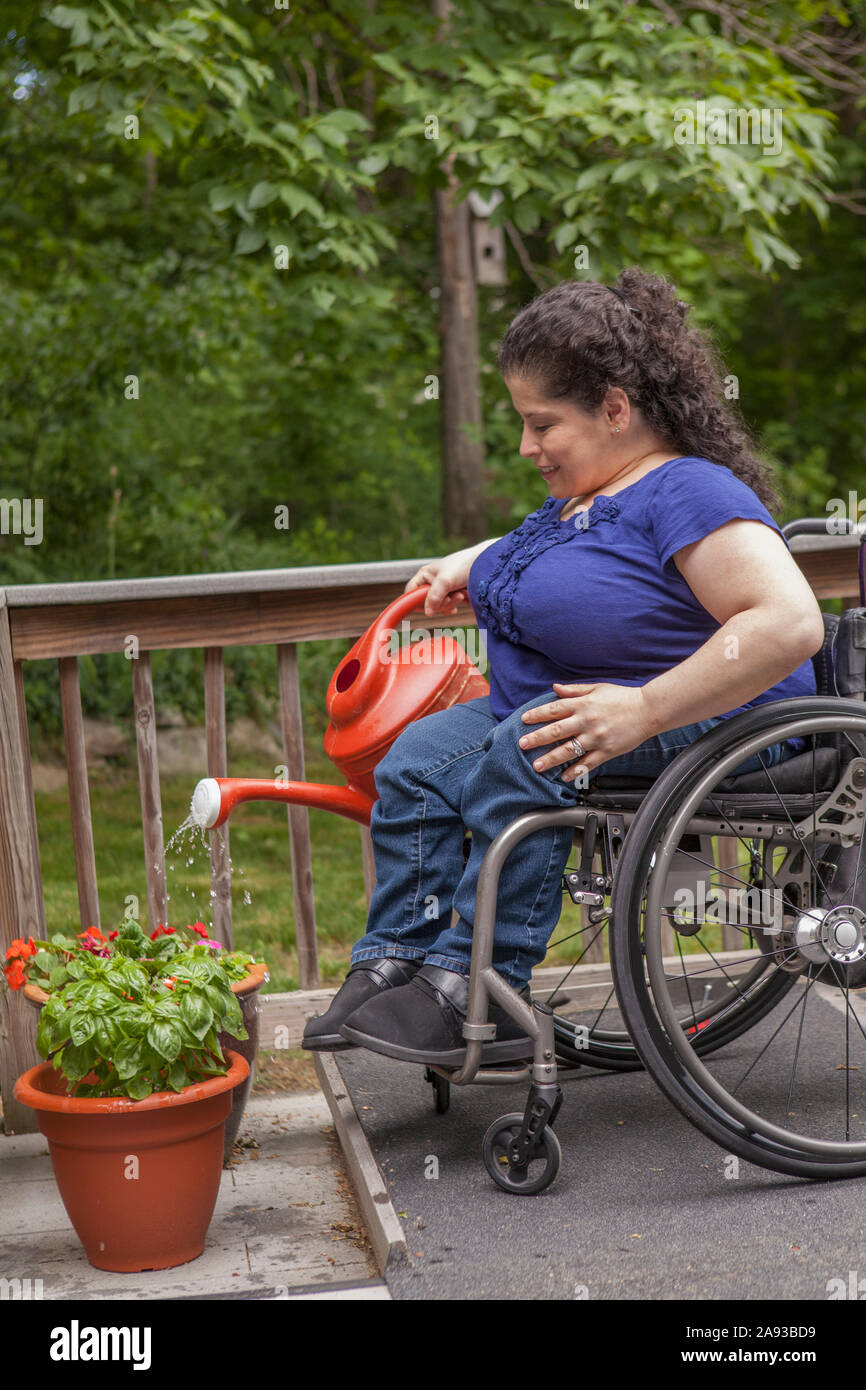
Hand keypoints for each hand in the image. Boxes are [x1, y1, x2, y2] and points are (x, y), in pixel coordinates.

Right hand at [404, 555, 470, 614]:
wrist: (486, 564)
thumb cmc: (463, 565)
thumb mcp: (445, 581)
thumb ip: (434, 597)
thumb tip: (427, 613)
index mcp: (424, 574)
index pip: (410, 592)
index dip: (415, 602)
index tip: (428, 608)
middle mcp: (431, 581)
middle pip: (426, 602)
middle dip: (441, 602)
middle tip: (454, 596)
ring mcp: (442, 588)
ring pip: (439, 605)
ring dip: (451, 603)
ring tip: (462, 594)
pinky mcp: (452, 593)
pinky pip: (448, 606)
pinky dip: (455, 605)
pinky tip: (462, 600)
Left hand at [517, 682, 656, 780]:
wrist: (649, 710)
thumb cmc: (623, 698)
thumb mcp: (597, 688)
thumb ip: (575, 690)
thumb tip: (555, 688)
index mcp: (583, 704)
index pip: (555, 709)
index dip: (537, 714)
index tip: (524, 720)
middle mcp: (587, 721)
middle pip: (557, 730)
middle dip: (537, 738)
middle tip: (522, 744)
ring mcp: (597, 737)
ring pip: (569, 750)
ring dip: (551, 759)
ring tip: (537, 766)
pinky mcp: (607, 750)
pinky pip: (588, 763)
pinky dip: (575, 771)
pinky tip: (564, 777)